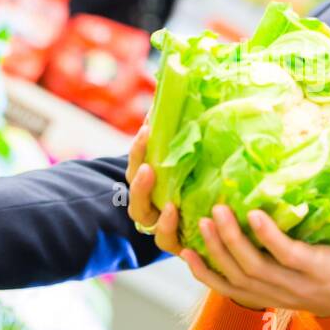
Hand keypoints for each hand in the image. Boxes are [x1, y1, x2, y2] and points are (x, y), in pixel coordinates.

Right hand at [126, 123, 181, 254]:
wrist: (193, 211)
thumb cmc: (187, 171)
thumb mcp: (180, 148)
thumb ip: (175, 125)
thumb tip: (177, 82)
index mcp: (146, 179)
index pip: (136, 163)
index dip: (139, 149)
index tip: (146, 131)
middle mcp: (149, 206)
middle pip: (138, 200)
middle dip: (141, 185)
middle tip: (149, 168)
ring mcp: (162, 227)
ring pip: (154, 228)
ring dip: (162, 218)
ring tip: (173, 207)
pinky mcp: (180, 243)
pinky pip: (175, 246)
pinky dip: (181, 242)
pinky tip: (192, 238)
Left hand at [179, 191, 329, 317]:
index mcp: (321, 271)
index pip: (291, 256)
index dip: (270, 238)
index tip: (252, 211)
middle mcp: (293, 287)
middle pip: (256, 267)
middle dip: (233, 241)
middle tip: (216, 209)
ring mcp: (274, 295)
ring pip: (237, 279)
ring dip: (216, 252)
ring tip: (200, 222)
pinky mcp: (260, 298)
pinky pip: (226, 291)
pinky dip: (204, 275)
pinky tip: (185, 254)